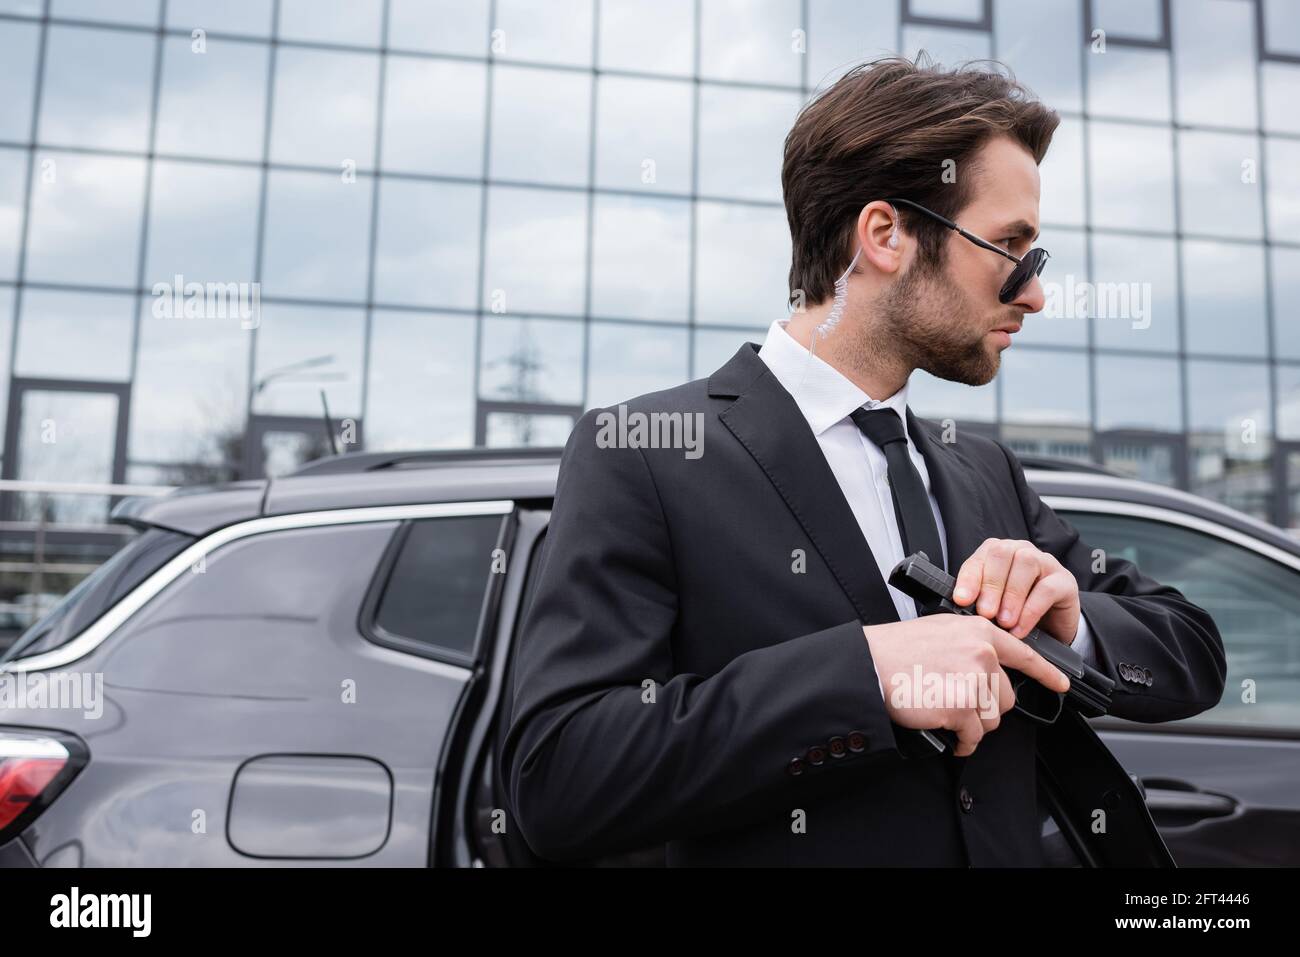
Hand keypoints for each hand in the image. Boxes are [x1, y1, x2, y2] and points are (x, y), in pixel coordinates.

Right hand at [864, 615, 1069, 756]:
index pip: (1026, 654)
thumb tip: (989, 667)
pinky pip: (973, 738)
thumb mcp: (940, 631)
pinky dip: (961, 742)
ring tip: (943, 711)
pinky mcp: (962, 708)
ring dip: (970, 724)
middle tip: (953, 701)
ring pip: (991, 719)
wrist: (869, 665)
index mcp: (980, 632)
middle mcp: (983, 653)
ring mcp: (975, 680)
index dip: (1047, 673)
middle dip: (983, 707)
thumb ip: (971, 644)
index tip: (1063, 684)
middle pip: (1006, 697)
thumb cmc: (896, 650)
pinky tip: (944, 731)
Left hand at [952, 538, 1080, 644]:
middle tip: (985, 613)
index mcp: (997, 553)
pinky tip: (1019, 628)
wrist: (1051, 629)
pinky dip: (1030, 610)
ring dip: (1011, 595)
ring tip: (1003, 622)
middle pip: (1002, 554)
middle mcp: (1021, 551)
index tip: (961, 600)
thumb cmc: (1015, 614)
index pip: (979, 557)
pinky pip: (1047, 588)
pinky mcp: (1065, 581)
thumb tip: (960, 608)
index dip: (969, 578)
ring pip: (1026, 563)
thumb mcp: (992, 607)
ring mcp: (1046, 563)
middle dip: (990, 585)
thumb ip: (978, 601)